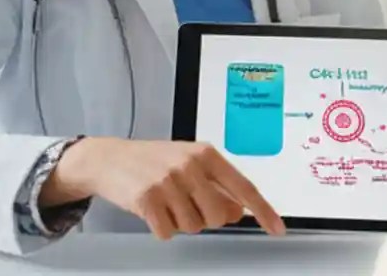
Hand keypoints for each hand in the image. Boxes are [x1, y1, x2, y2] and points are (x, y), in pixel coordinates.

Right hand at [46, 137, 285, 239]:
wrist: (108, 158)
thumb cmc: (153, 161)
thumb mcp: (188, 165)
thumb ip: (216, 186)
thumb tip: (237, 212)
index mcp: (206, 154)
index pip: (243, 187)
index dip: (263, 210)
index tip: (278, 228)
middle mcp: (189, 165)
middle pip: (218, 216)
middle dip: (205, 218)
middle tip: (186, 204)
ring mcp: (168, 181)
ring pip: (193, 226)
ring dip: (180, 221)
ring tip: (165, 201)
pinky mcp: (148, 199)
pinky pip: (168, 232)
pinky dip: (161, 227)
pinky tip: (152, 209)